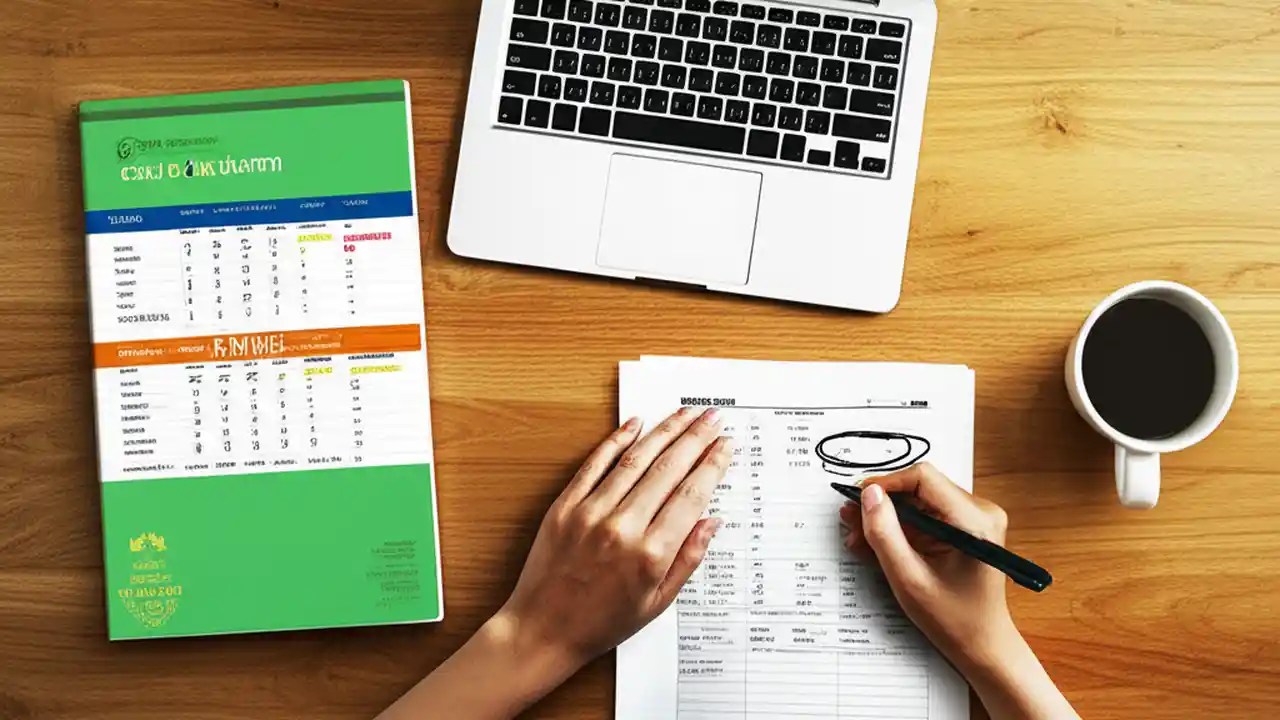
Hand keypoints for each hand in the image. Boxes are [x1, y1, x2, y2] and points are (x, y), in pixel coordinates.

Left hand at [379, 408, 731, 719]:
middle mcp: (622, 528)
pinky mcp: (565, 506)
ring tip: (683, 414)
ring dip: (663, 431)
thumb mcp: (658, 603)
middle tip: (712, 418)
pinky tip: (635, 424)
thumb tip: (711, 521)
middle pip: (668, 469)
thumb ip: (688, 559)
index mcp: (651, 554)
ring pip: (635, 459)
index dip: (712, 465)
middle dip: (695, 438)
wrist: (543, 630)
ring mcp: (591, 513)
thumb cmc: (601, 622)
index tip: (725, 446)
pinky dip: (616, 440)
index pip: (692, 495)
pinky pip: (594, 464)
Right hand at [841, 463, 1078, 719]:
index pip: (923, 479)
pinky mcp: (964, 528)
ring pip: (918, 502)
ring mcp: (973, 519)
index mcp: (974, 521)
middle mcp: (979, 512)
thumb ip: (885, 534)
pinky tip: (877, 543)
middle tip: (850, 519)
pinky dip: (900, 528)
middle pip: (919, 489)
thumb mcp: (909, 578)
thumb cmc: (953, 619)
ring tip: (858, 536)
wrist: (982, 643)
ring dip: (887, 518)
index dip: (885, 483)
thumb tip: (869, 494)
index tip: (857, 498)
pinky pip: (925, 516)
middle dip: (882, 505)